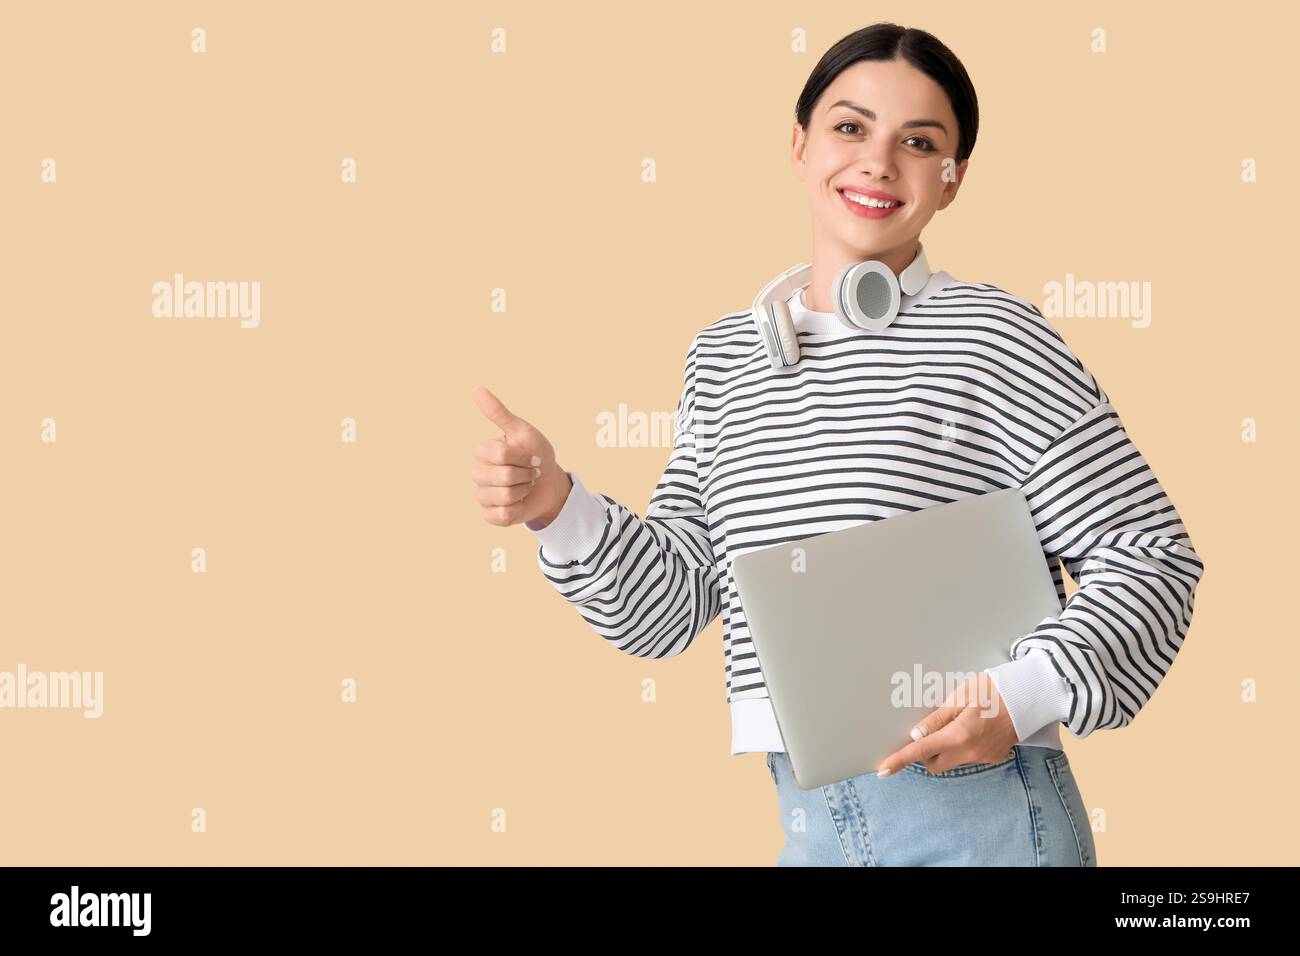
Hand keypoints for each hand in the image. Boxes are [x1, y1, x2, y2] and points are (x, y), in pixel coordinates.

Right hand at [472, 386, 571, 527]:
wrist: (549, 483)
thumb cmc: (536, 454)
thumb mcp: (523, 432)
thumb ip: (499, 413)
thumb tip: (478, 390)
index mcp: (483, 452)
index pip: (501, 454)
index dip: (524, 457)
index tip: (531, 457)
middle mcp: (478, 473)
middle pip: (503, 477)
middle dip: (526, 475)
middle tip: (529, 473)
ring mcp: (482, 495)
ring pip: (504, 497)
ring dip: (523, 492)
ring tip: (524, 486)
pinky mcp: (490, 515)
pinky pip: (501, 515)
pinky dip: (517, 509)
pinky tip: (519, 502)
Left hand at [874, 671, 1018, 777]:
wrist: (1031, 695)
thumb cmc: (994, 689)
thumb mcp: (961, 696)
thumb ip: (937, 719)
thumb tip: (916, 736)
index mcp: (959, 736)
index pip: (921, 751)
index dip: (900, 760)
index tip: (883, 770)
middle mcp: (971, 752)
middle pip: (936, 763)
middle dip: (927, 752)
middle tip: (932, 729)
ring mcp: (984, 757)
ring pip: (953, 760)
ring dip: (947, 748)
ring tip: (959, 721)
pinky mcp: (995, 756)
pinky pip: (970, 756)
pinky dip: (964, 746)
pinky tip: (975, 726)